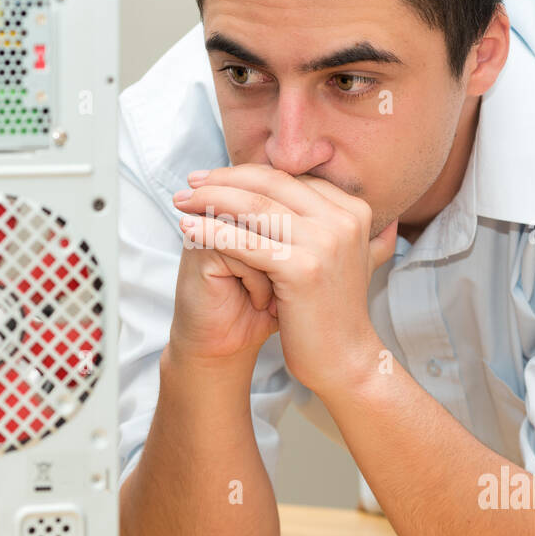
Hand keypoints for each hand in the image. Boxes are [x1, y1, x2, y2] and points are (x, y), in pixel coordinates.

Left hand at [172, 164, 397, 397]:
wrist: (346, 360)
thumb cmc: (331, 311)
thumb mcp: (339, 255)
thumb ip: (326, 220)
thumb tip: (297, 186)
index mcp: (352, 210)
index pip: (288, 178)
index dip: (246, 174)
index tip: (213, 177)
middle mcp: (343, 219)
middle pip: (271, 185)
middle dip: (224, 179)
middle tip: (191, 180)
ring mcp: (325, 242)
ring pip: (255, 208)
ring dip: (210, 200)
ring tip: (182, 201)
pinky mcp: (302, 268)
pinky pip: (246, 242)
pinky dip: (212, 232)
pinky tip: (187, 229)